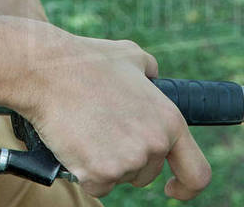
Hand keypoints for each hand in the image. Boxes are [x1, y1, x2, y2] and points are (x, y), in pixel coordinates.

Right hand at [20, 30, 211, 200]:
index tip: (172, 188)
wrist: (47, 70)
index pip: (196, 172)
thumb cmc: (86, 60)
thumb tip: (153, 79)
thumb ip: (150, 72)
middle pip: (147, 173)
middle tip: (104, 127)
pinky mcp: (100, 174)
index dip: (186, 186)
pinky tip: (75, 140)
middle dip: (128, 158)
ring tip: (87, 127)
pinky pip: (97, 185)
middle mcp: (153, 144)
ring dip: (106, 162)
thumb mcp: (131, 54)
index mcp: (169, 120)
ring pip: (121, 177)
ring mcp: (128, 162)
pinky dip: (85, 170)